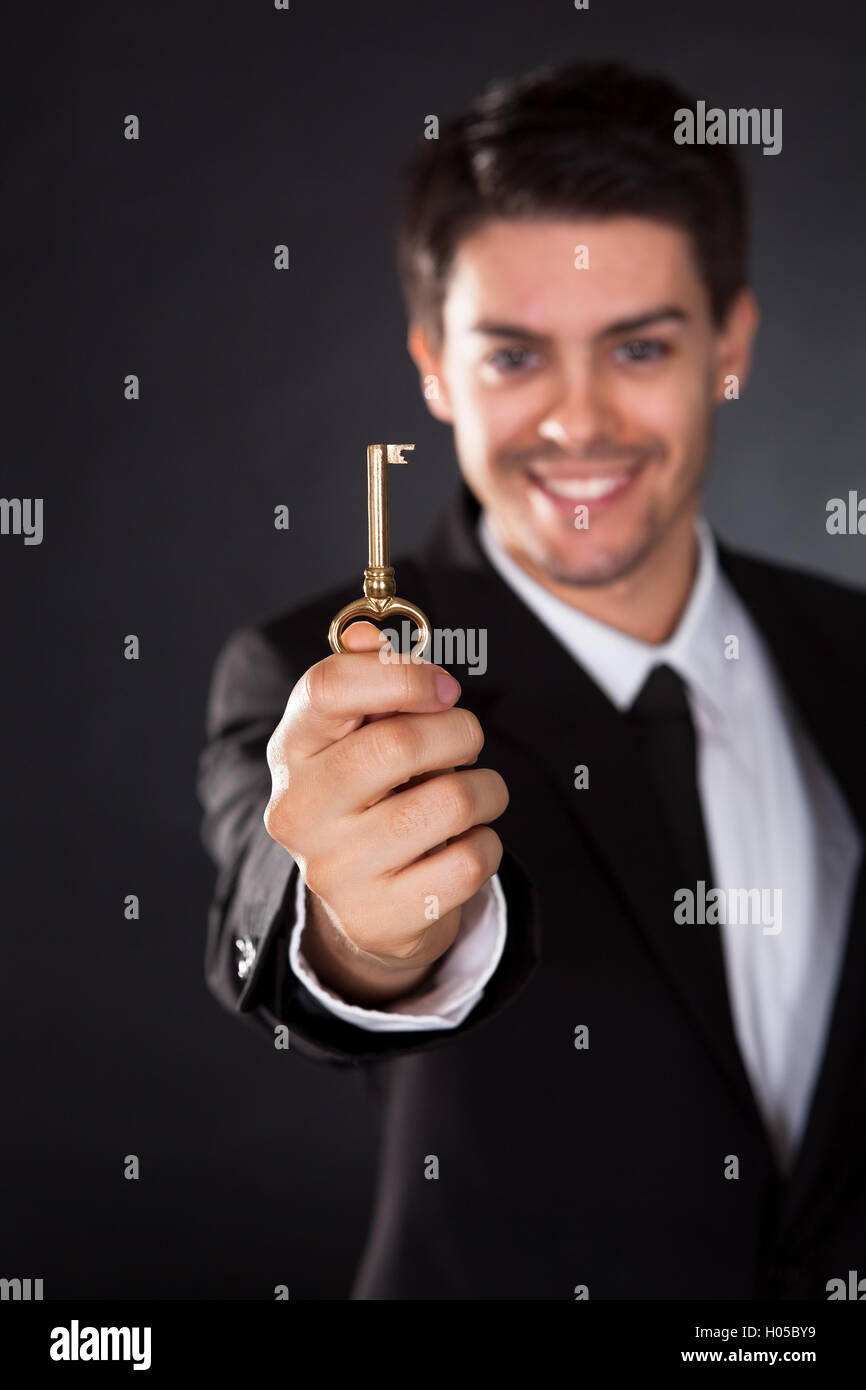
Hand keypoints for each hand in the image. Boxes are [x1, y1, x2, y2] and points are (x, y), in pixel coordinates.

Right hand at [264, 621, 507, 999]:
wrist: (364, 905)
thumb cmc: (370, 797)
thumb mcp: (356, 734)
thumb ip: (366, 676)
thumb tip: (365, 635)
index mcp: (291, 750)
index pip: (329, 687)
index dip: (402, 674)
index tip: (446, 687)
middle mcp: (300, 810)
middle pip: (398, 743)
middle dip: (459, 731)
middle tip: (467, 740)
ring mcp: (336, 869)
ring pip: (450, 800)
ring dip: (486, 788)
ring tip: (473, 794)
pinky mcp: (381, 916)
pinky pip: (470, 859)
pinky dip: (487, 842)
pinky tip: (464, 842)